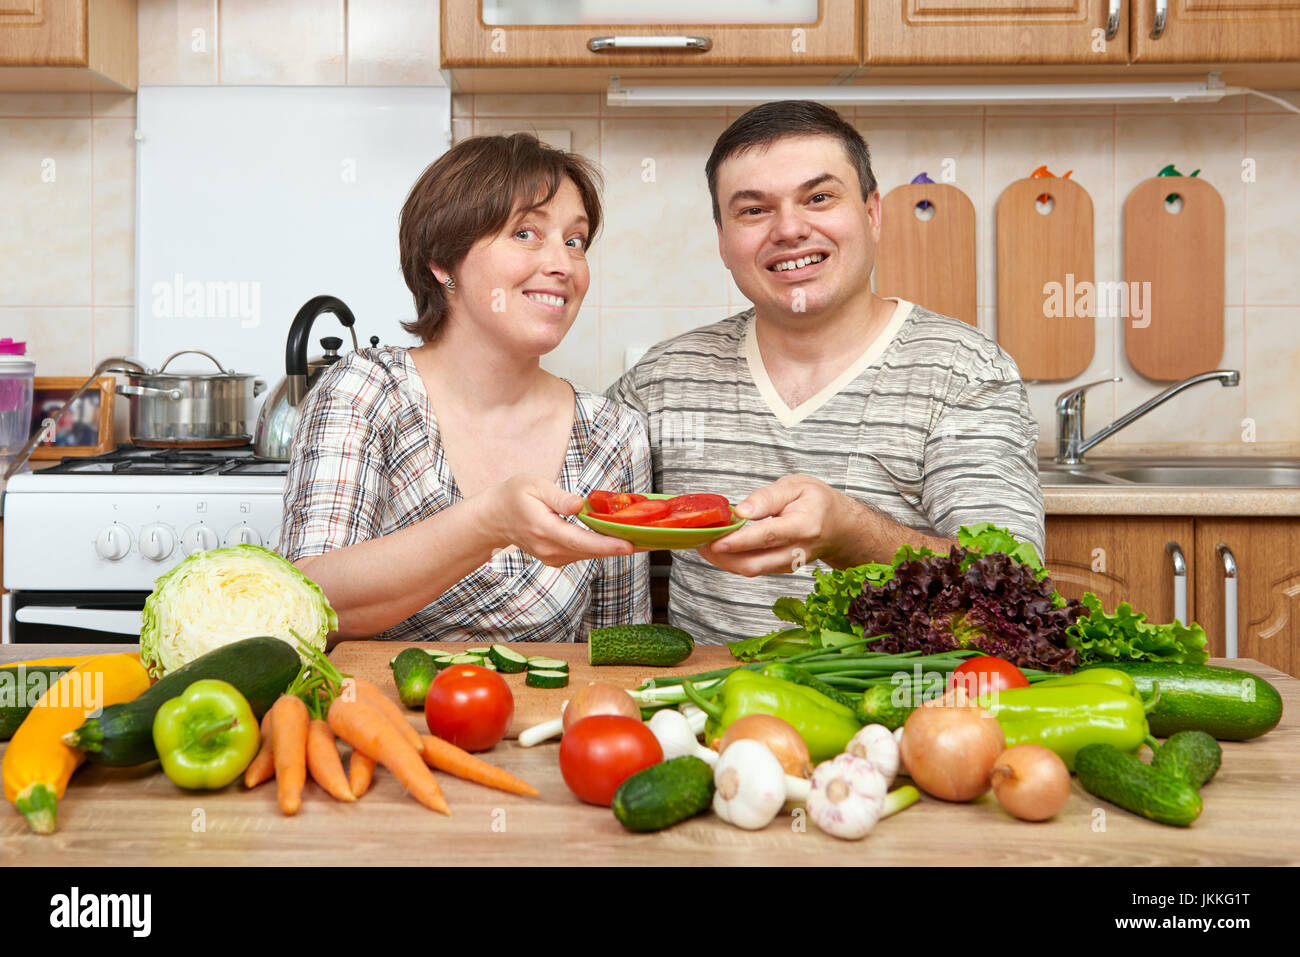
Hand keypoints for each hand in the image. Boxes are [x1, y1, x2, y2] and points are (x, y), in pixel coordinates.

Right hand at [482, 475, 634, 566]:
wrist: (494, 518)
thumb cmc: (514, 495)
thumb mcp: (533, 486)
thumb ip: (558, 497)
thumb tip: (579, 505)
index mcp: (544, 529)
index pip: (580, 541)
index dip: (606, 545)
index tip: (629, 546)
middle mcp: (549, 549)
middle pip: (591, 550)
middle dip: (621, 546)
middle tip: (652, 540)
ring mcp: (552, 557)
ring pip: (589, 553)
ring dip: (614, 547)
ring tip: (643, 538)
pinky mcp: (556, 558)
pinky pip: (583, 553)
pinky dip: (601, 546)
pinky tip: (619, 538)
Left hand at [697, 474, 862, 576]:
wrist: (840, 527)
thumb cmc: (818, 502)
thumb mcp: (796, 486)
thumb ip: (767, 497)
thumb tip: (741, 511)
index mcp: (804, 526)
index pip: (767, 536)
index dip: (739, 541)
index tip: (716, 540)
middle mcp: (797, 551)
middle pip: (755, 563)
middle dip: (722, 556)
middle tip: (700, 541)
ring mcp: (789, 564)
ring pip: (752, 570)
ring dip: (724, 560)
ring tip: (704, 543)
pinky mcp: (781, 569)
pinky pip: (754, 569)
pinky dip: (733, 561)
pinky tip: (720, 548)